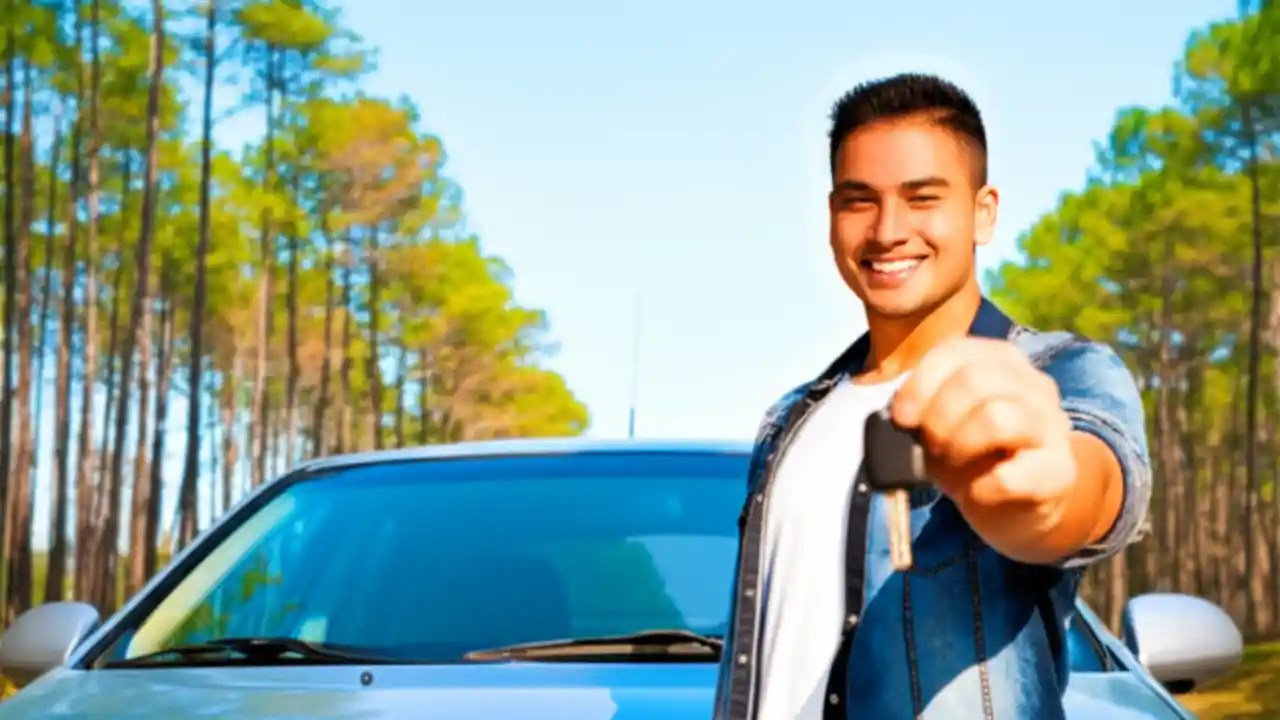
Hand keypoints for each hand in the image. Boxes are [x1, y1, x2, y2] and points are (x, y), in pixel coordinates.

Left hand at [889, 337, 1077, 546]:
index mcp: (1002, 361)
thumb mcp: (940, 422)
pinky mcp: (1059, 473)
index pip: (956, 351)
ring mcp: (1053, 428)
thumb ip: (922, 406)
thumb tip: (900, 412)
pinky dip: (982, 488)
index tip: (902, 418)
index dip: (920, 384)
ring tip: (954, 464)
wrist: (1015, 506)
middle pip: (975, 380)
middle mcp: (1035, 386)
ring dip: (960, 446)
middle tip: (931, 445)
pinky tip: (978, 491)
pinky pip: (1011, 476)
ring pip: (997, 418)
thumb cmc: (971, 454)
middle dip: (938, 418)